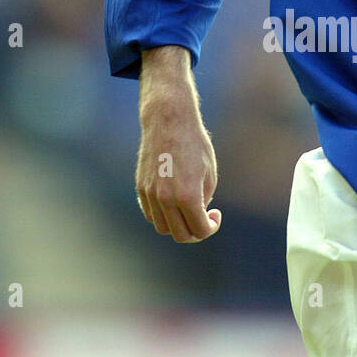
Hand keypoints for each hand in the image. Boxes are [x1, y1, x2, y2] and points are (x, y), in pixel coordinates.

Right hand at [135, 46, 221, 241]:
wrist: (169, 121)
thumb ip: (203, 200)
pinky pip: (151, 214)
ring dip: (177, 225)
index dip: (211, 227)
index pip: (200, 231)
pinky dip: (163, 216)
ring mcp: (151, 194)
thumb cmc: (195, 144)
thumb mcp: (209, 174)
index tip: (215, 215)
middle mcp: (166, 199)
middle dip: (195, 232)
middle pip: (180, 235)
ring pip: (162, 228)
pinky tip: (173, 202)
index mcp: (188, 196)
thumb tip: (196, 217)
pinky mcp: (141, 187)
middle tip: (203, 219)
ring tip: (188, 210)